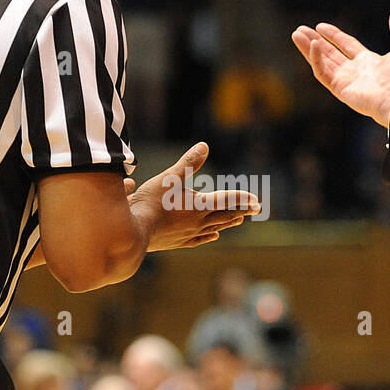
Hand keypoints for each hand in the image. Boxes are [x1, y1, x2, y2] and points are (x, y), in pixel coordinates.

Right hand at [129, 141, 259, 250]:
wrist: (132, 233)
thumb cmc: (149, 203)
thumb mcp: (169, 177)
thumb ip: (188, 162)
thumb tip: (204, 146)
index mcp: (198, 205)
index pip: (226, 200)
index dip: (242, 198)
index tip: (256, 200)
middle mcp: (198, 221)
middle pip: (225, 214)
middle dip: (242, 210)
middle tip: (256, 209)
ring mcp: (189, 234)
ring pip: (215, 227)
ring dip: (229, 222)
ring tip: (239, 220)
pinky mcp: (178, 243)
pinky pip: (200, 239)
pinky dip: (210, 236)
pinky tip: (214, 236)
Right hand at [291, 0, 389, 128]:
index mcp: (369, 63)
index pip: (346, 45)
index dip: (333, 35)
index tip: (320, 25)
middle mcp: (355, 72)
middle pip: (330, 54)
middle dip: (314, 41)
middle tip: (300, 30)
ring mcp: (346, 82)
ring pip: (322, 62)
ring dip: (308, 48)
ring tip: (296, 34)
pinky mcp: (340, 90)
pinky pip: (323, 73)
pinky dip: (316, 59)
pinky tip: (312, 45)